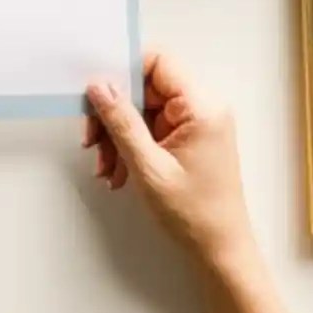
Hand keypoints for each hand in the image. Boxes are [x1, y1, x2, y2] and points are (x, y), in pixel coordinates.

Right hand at [82, 52, 251, 258]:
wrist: (219, 250)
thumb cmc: (193, 213)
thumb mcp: (148, 167)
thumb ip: (122, 122)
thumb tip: (99, 86)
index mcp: (202, 106)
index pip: (158, 62)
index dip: (124, 72)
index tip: (96, 94)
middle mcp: (203, 107)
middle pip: (146, 88)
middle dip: (115, 115)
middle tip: (92, 141)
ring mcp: (197, 123)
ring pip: (144, 110)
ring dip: (119, 135)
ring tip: (106, 167)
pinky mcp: (190, 138)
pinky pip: (152, 128)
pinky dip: (131, 146)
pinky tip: (118, 171)